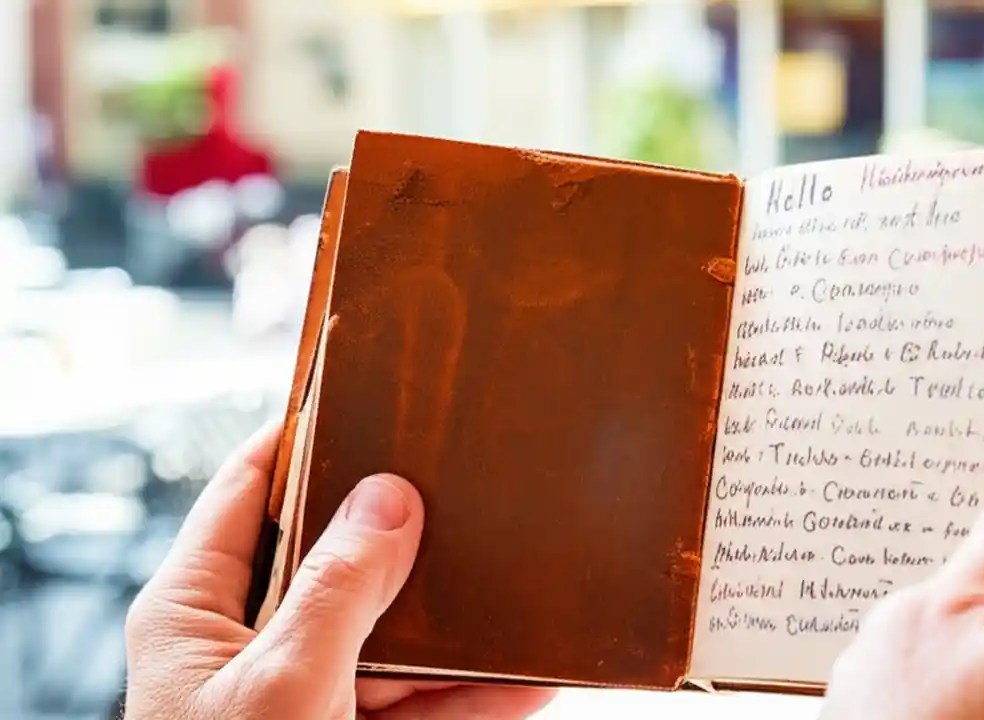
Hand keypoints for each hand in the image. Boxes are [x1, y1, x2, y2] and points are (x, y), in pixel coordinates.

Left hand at [123, 422, 553, 718]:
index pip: (248, 487)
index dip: (304, 431)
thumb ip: (337, 591)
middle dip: (407, 525)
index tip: (371, 386)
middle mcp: (251, 646)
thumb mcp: (281, 687)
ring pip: (394, 636)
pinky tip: (538, 675)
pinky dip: (481, 696)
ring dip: (459, 619)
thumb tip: (389, 498)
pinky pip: (427, 709)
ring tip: (523, 569)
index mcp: (195, 611)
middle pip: (335, 557)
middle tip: (470, 472)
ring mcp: (309, 699)